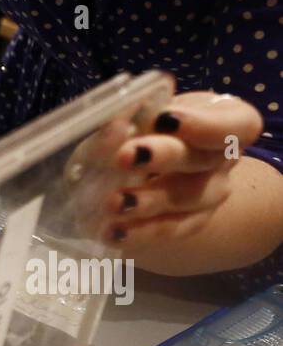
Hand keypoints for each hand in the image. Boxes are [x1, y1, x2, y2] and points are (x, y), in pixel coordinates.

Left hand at [106, 91, 263, 245]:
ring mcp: (211, 194)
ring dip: (147, 202)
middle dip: (162, 157)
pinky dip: (138, 232)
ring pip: (185, 199)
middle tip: (125, 156)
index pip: (233, 124)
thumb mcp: (146, 113)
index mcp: (228, 120)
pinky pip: (168, 230)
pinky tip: (111, 232)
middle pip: (202, 159)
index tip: (166, 119)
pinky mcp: (191, 223)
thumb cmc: (153, 127)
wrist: (155, 168)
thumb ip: (131, 116)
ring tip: (114, 203)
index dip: (203, 124)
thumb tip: (114, 127)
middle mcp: (225, 158)